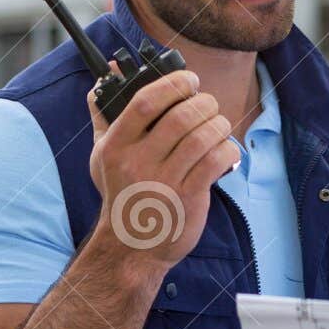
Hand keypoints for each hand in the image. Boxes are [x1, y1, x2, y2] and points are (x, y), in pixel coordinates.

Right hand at [87, 66, 240, 272]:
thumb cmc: (121, 194)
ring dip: (219, 124)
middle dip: (204, 103)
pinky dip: (227, 149)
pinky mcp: (187, 199)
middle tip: (208, 105)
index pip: (144, 102)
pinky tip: (224, 151)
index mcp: (117, 146)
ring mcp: (163, 182)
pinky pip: (216, 161)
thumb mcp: (102, 157)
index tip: (189, 80)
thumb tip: (101, 81)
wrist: (131, 248)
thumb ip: (103, 118)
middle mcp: (138, 163)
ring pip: (203, 136)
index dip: (172, 84)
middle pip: (181, 116)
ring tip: (218, 126)